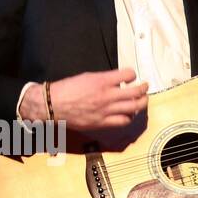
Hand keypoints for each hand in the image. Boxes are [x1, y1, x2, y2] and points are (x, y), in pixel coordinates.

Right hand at [21, 68, 148, 131]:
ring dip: (141, 103)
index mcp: (102, 81)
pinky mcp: (103, 122)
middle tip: (144, 87)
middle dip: (143, 89)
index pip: (128, 75)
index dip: (132, 75)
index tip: (132, 76)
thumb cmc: (67, 89)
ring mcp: (106, 110)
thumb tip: (117, 81)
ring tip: (141, 100)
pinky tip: (129, 114)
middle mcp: (107, 95)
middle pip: (136, 93)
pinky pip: (124, 121)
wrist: (53, 104)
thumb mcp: (87, 77)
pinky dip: (129, 117)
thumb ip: (104, 79)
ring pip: (134, 108)